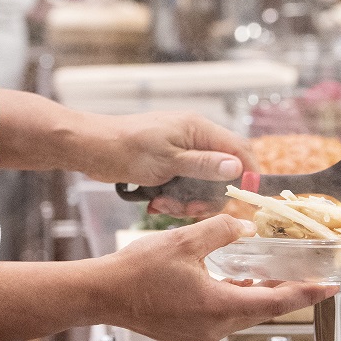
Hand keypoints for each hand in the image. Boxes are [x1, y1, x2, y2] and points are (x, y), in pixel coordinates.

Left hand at [82, 111, 257, 218]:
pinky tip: (154, 202)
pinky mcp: (167, 165)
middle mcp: (193, 139)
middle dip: (206, 197)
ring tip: (162, 205)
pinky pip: (182, 186)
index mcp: (198, 129)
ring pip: (200, 184)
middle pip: (221, 173)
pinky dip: (172, 198)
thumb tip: (237, 166)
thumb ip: (204, 165)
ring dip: (185, 201)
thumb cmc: (128, 149)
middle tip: (189, 211)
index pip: (239, 148)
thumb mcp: (169, 161)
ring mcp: (179, 152)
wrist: (92, 148)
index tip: (245, 196)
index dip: (248, 173)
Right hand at [97, 216, 336, 340]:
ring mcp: (200, 336)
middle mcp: (214, 329)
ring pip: (240, 315)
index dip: (307, 294)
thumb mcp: (185, 240)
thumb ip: (222, 230)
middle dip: (283, 293)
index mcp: (219, 306)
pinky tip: (228, 284)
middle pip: (260, 310)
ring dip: (254, 296)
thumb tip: (246, 228)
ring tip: (266, 276)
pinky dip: (231, 302)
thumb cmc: (139, 269)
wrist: (104, 293)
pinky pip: (220, 320)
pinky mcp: (187, 337)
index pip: (276, 302)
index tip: (330, 288)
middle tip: (304, 277)